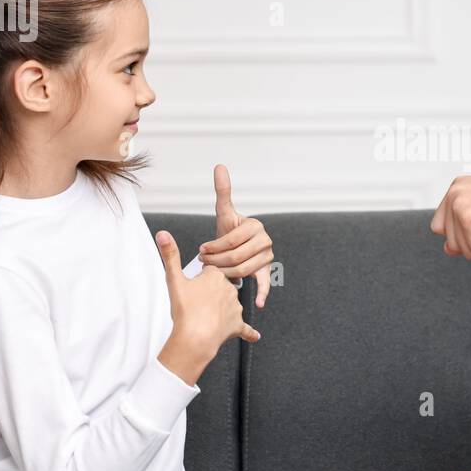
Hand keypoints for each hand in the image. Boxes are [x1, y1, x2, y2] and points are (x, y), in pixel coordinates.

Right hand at [156, 228, 259, 356]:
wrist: (196, 337)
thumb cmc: (185, 309)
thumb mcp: (174, 280)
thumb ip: (170, 255)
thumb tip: (163, 233)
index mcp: (216, 275)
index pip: (211, 270)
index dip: (201, 276)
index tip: (194, 283)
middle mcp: (230, 288)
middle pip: (220, 286)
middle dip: (210, 292)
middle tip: (196, 301)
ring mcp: (235, 307)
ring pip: (229, 304)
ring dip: (220, 309)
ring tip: (204, 316)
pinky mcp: (237, 325)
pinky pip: (245, 329)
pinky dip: (249, 333)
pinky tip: (254, 336)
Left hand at [197, 164, 274, 307]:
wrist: (233, 247)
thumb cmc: (227, 230)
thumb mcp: (223, 212)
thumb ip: (223, 190)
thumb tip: (219, 166)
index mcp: (255, 225)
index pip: (232, 240)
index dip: (214, 247)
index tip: (202, 251)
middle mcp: (266, 240)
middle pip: (237, 256)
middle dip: (218, 261)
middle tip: (205, 264)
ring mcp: (268, 256)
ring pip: (244, 270)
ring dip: (227, 274)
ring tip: (215, 273)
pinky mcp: (267, 271)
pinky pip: (266, 283)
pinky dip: (263, 294)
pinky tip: (258, 304)